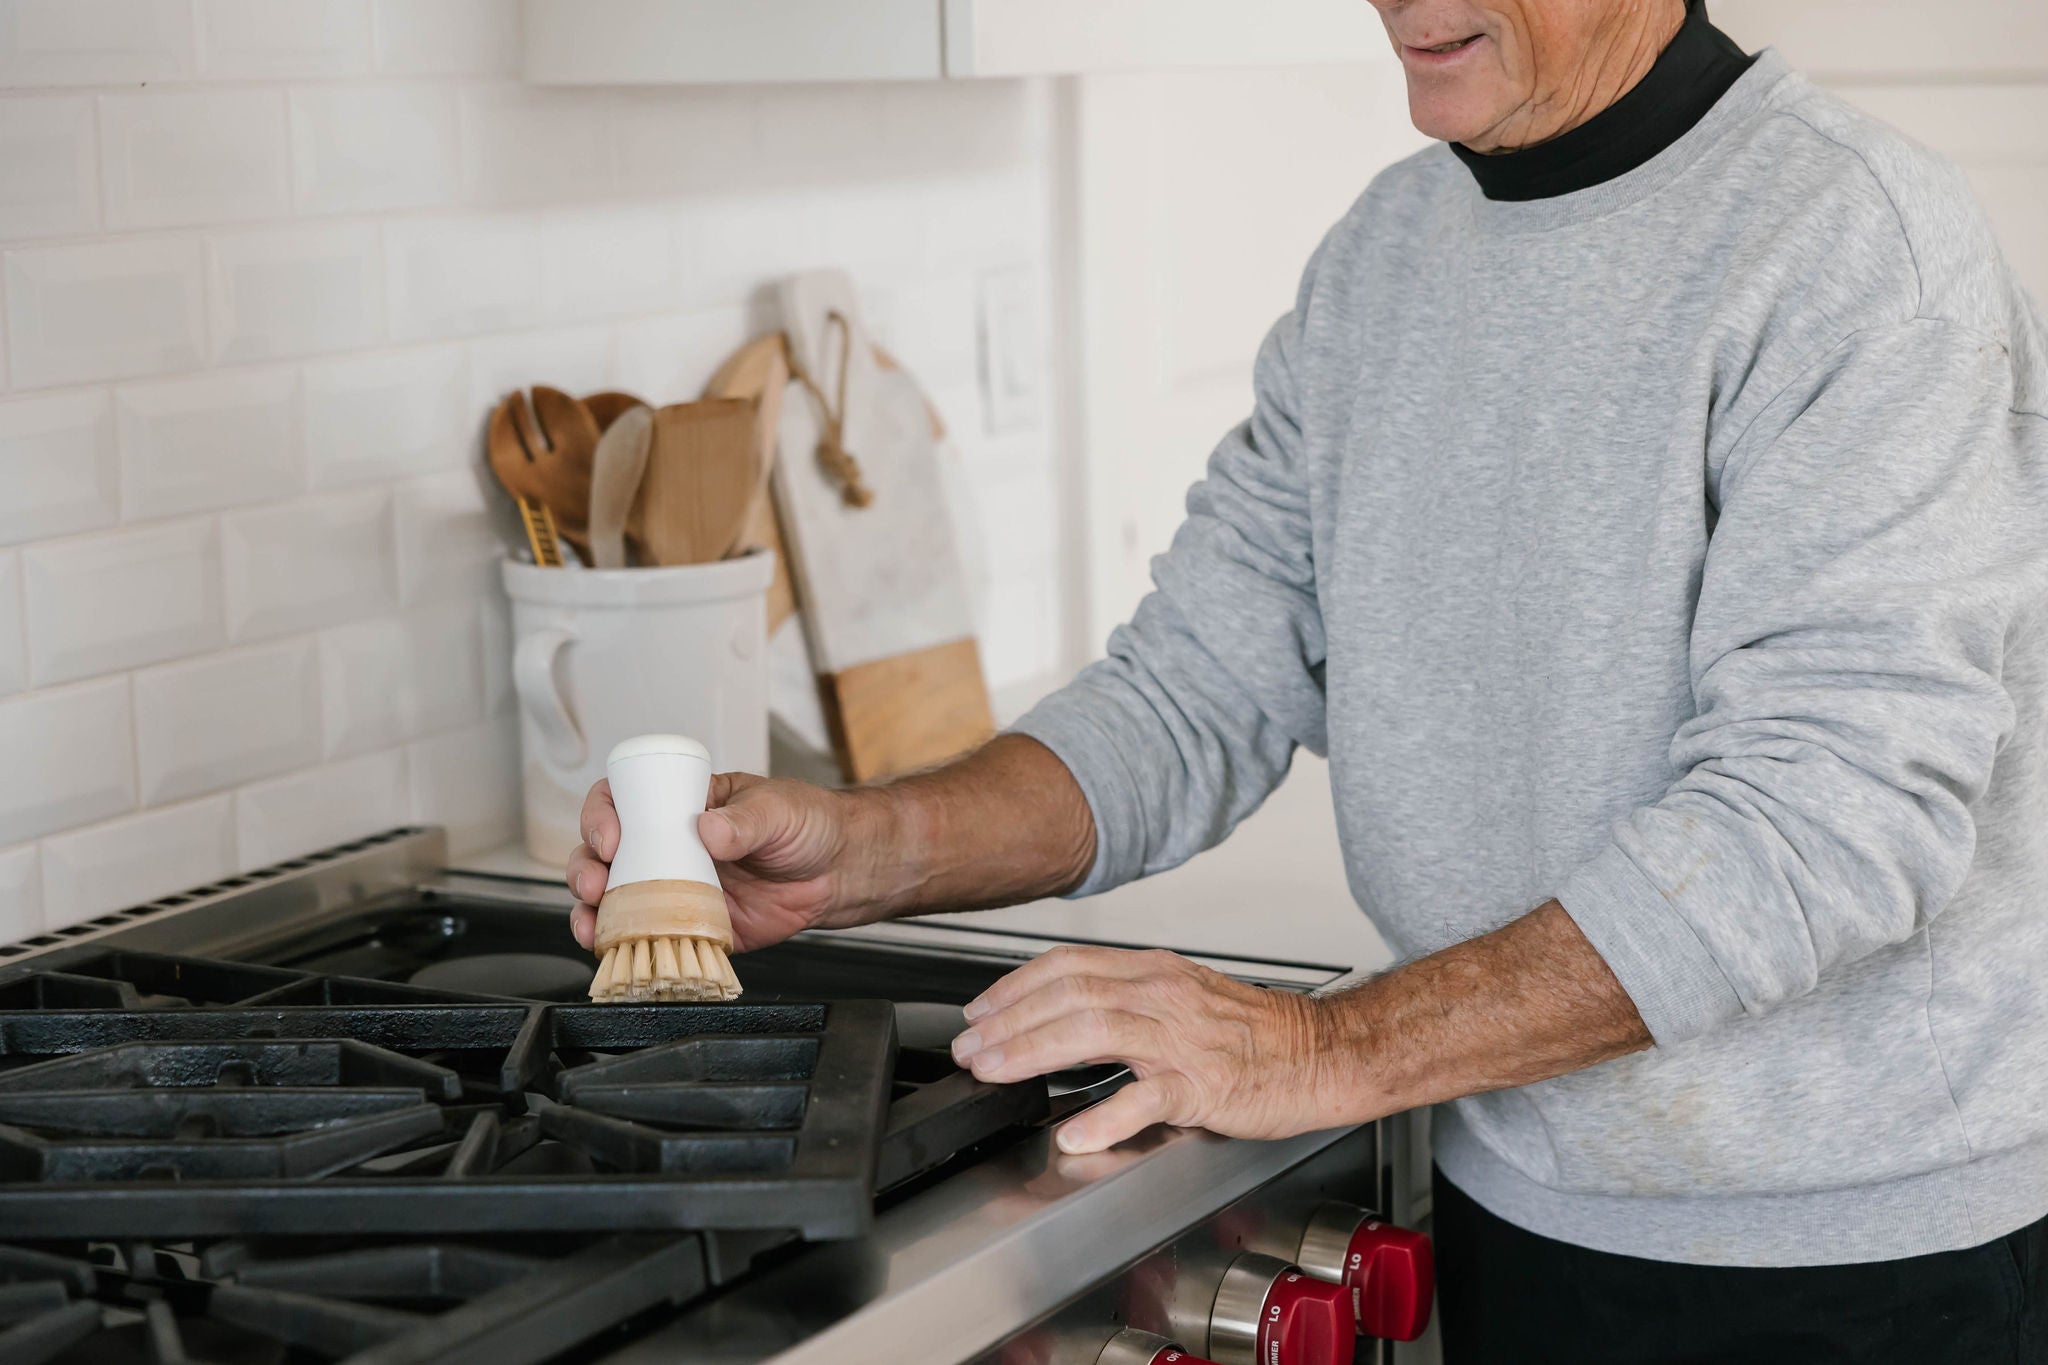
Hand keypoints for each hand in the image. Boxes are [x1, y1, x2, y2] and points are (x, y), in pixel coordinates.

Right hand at [566, 772, 907, 953]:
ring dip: (592, 910)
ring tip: (593, 923)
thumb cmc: (808, 824)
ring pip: (613, 897)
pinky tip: (613, 950)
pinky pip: (647, 935)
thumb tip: (709, 830)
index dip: (603, 815)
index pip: (624, 799)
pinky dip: (624, 945)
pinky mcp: (690, 925)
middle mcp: (668, 844)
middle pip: (604, 852)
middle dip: (586, 867)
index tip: (612, 837)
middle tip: (596, 882)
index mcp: (682, 803)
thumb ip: (744, 821)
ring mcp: (675, 886)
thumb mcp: (778, 809)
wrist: (839, 872)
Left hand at [950, 946, 1336, 1154]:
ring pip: (1093, 1032)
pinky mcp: (1203, 1084)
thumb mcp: (1181, 995)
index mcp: (1153, 971)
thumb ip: (1125, 999)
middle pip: (1068, 995)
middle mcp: (1161, 995)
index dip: (1014, 987)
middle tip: (969, 1048)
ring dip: (1033, 1052)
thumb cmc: (1251, 1033)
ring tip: (995, 1072)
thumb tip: (1061, 1014)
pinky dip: (1106, 1116)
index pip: (1068, 966)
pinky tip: (1075, 1132)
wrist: (1318, 1053)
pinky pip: (1147, 1098)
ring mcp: (1181, 1039)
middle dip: (1008, 1021)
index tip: (979, 1011)